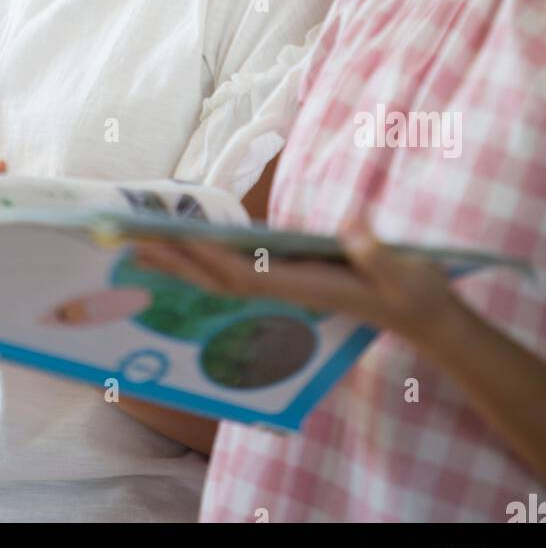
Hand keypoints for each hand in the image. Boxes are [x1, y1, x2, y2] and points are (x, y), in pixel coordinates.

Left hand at [132, 219, 457, 349]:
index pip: (242, 274)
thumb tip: (353, 230)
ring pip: (219, 278)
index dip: (203, 259)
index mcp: (304, 286)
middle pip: (216, 279)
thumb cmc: (415, 290)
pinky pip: (235, 273)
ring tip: (136, 247)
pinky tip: (185, 251)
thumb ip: (379, 253)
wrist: (424, 316)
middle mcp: (285, 291)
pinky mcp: (289, 281)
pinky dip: (204, 262)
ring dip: (178, 264)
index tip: (168, 242)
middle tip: (123, 244)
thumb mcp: (405, 271)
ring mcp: (284, 288)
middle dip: (172, 262)